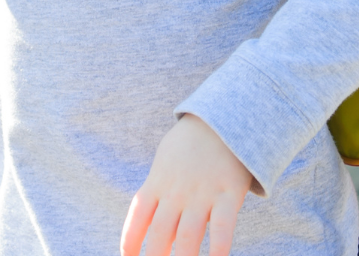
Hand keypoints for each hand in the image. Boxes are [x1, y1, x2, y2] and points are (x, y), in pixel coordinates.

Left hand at [121, 115, 253, 255]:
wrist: (225, 115)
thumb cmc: (191, 144)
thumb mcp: (165, 160)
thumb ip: (157, 189)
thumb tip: (151, 220)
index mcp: (157, 183)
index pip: (137, 219)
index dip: (129, 243)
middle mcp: (176, 193)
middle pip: (159, 235)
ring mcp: (202, 194)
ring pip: (187, 237)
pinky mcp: (229, 194)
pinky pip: (223, 228)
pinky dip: (218, 250)